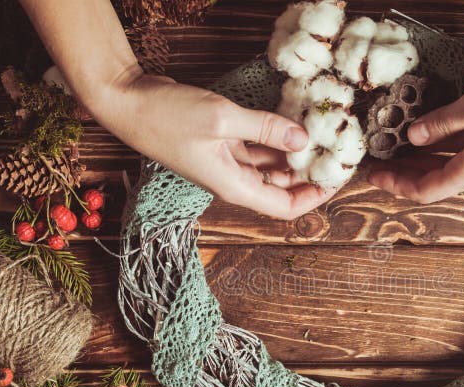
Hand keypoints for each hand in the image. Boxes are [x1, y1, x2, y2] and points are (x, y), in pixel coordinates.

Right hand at [98, 75, 332, 219]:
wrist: (127, 102)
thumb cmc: (166, 117)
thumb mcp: (222, 119)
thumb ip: (265, 128)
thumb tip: (303, 138)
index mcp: (233, 185)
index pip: (283, 207)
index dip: (312, 198)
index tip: (335, 180)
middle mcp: (232, 178)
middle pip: (280, 189)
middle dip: (308, 176)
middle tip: (334, 154)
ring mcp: (226, 161)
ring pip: (270, 166)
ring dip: (293, 155)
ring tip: (320, 136)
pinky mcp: (221, 142)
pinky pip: (256, 147)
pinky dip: (273, 137)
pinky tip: (291, 122)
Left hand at [368, 59, 463, 203]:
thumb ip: (441, 123)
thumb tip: (412, 135)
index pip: (424, 191)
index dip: (395, 186)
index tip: (371, 175)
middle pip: (432, 182)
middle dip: (401, 176)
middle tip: (374, 165)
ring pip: (444, 167)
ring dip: (417, 161)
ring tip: (391, 150)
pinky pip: (459, 152)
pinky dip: (436, 147)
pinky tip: (424, 134)